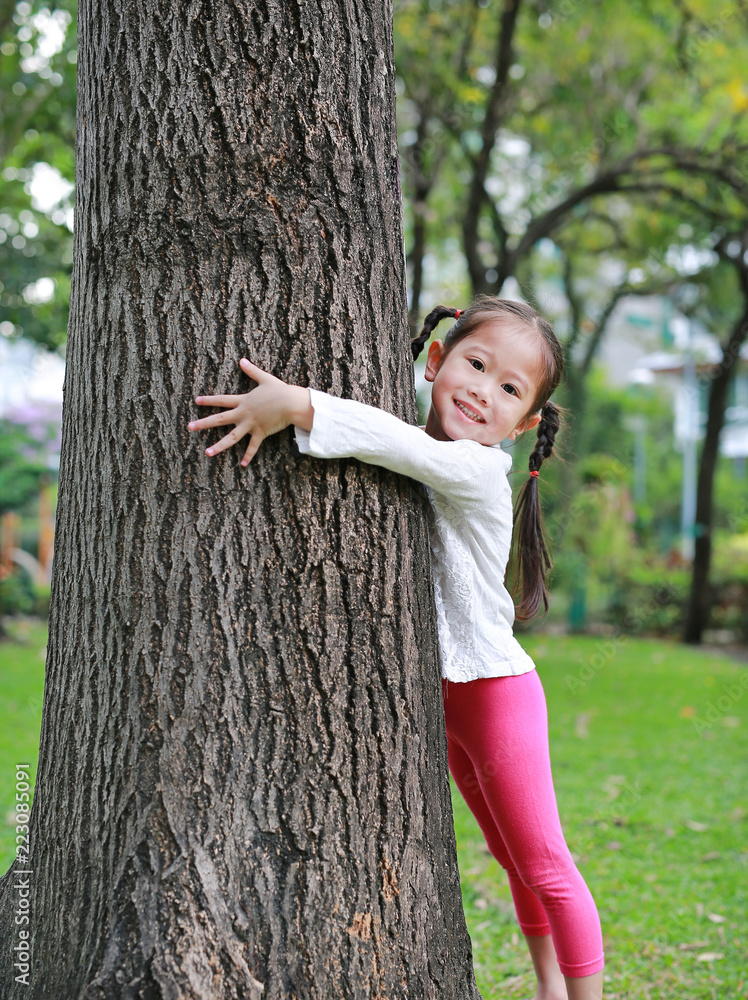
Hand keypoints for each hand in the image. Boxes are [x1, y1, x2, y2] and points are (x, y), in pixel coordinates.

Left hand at [187, 358, 309, 466]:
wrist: (291, 403)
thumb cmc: (279, 390)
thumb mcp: (264, 378)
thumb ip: (252, 370)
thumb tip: (242, 360)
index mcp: (243, 400)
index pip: (222, 400)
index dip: (208, 400)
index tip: (196, 401)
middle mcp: (244, 413)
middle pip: (220, 419)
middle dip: (203, 423)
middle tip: (189, 427)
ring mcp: (251, 425)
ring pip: (232, 437)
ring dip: (219, 445)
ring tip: (207, 453)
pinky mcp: (260, 433)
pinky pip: (253, 447)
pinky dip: (248, 456)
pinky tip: (242, 465)